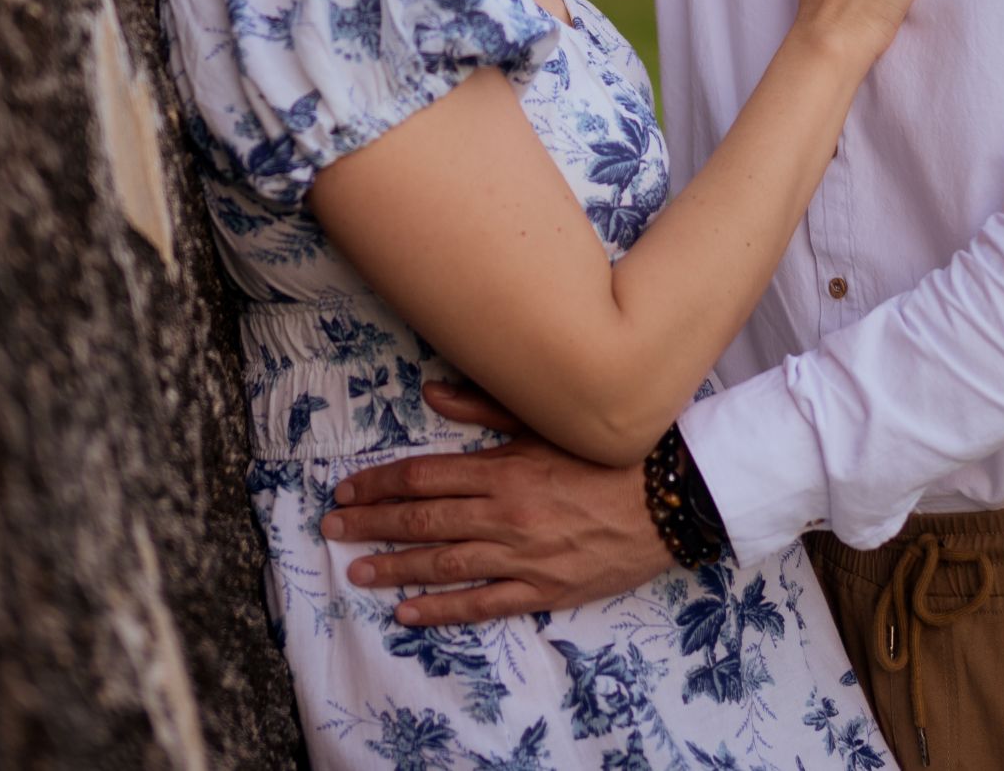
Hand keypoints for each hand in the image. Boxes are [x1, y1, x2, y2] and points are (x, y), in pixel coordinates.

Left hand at [319, 381, 672, 623]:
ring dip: (394, 567)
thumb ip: (484, 408)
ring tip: (356, 571)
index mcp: (503, 468)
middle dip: (371, 524)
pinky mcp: (544, 590)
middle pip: (422, 520)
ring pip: (443, 563)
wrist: (671, 500)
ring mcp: (523, 557)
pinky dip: (442, 610)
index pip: (423, 477)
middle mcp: (505, 514)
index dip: (379, 483)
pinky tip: (408, 612)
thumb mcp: (545, 423)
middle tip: (332, 529)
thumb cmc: (608, 456)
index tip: (348, 489)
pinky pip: (483, 604)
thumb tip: (430, 391)